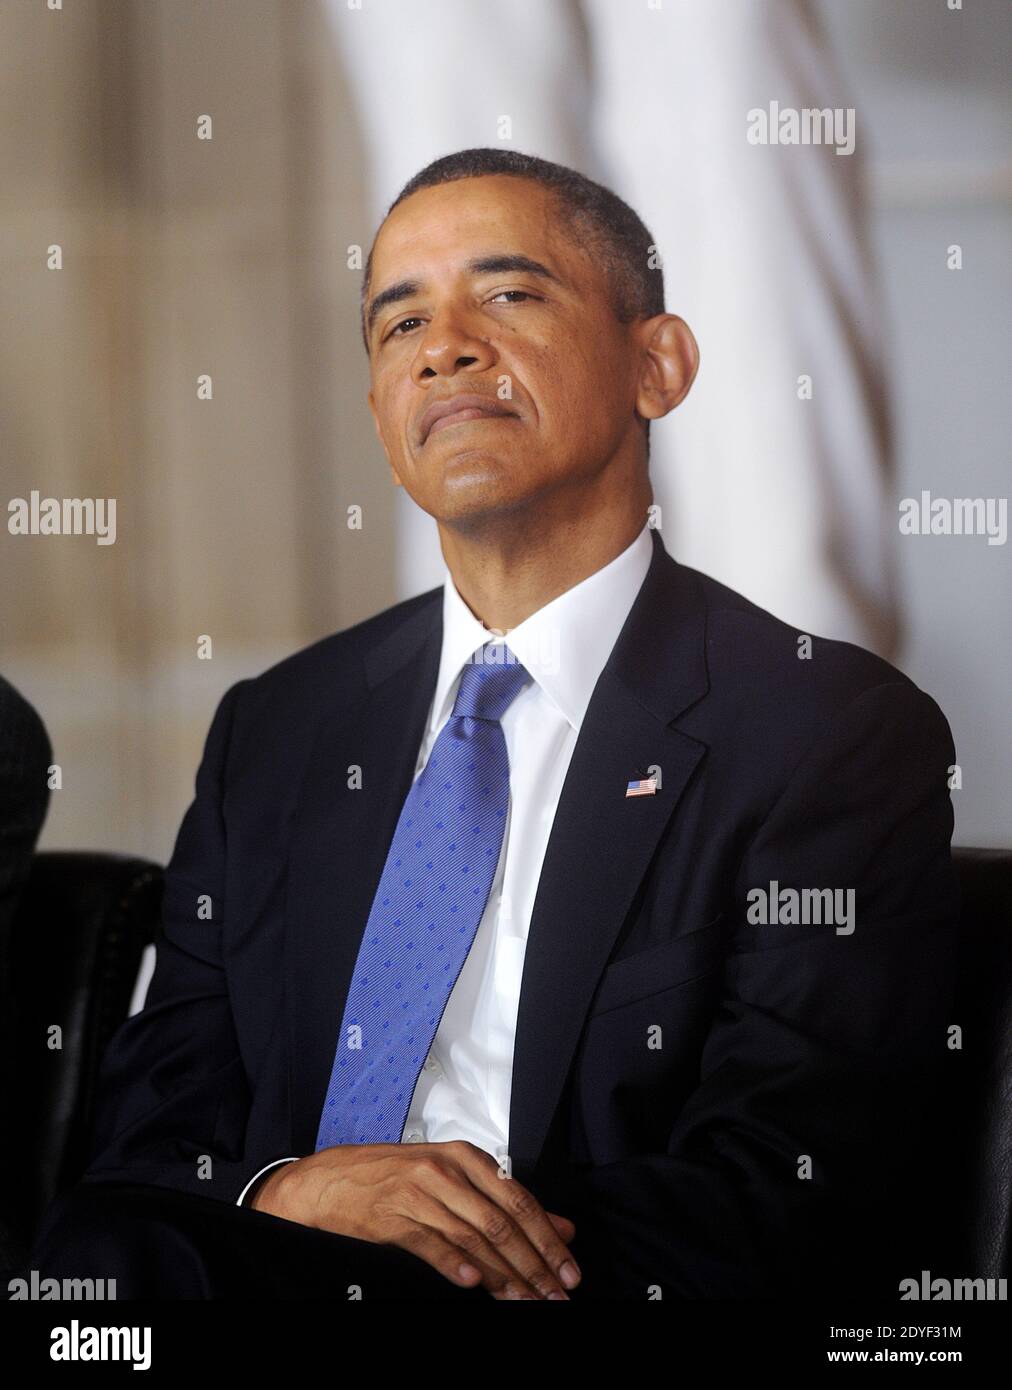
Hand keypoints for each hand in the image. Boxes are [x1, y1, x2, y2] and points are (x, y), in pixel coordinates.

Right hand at [252, 1140, 580, 1299]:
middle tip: (554, 1296)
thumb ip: (508, 1203)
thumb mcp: (455, 1179)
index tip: (568, 1270)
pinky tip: (473, 1283)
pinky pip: (430, 1244)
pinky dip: (454, 1264)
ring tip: (524, 1301)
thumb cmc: (395, 1177)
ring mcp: (418, 1194)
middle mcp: (446, 1172)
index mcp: (466, 1157)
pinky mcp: (393, 1218)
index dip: (548, 1239)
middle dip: (534, 1265)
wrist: (330, 1181)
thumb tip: (562, 1228)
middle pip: (501, 1223)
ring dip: (504, 1275)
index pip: (519, 1200)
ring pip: (473, 1238)